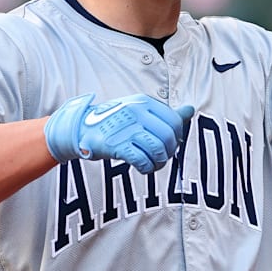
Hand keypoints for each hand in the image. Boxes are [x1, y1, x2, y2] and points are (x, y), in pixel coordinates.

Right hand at [44, 93, 196, 173]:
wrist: (81, 128)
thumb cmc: (115, 121)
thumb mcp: (140, 111)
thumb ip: (166, 113)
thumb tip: (190, 110)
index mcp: (145, 102)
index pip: (175, 121)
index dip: (177, 137)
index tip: (169, 145)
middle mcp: (137, 112)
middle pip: (169, 136)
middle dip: (169, 151)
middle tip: (161, 157)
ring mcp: (127, 128)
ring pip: (159, 148)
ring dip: (159, 162)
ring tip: (153, 164)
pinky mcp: (117, 145)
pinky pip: (142, 159)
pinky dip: (146, 167)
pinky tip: (143, 167)